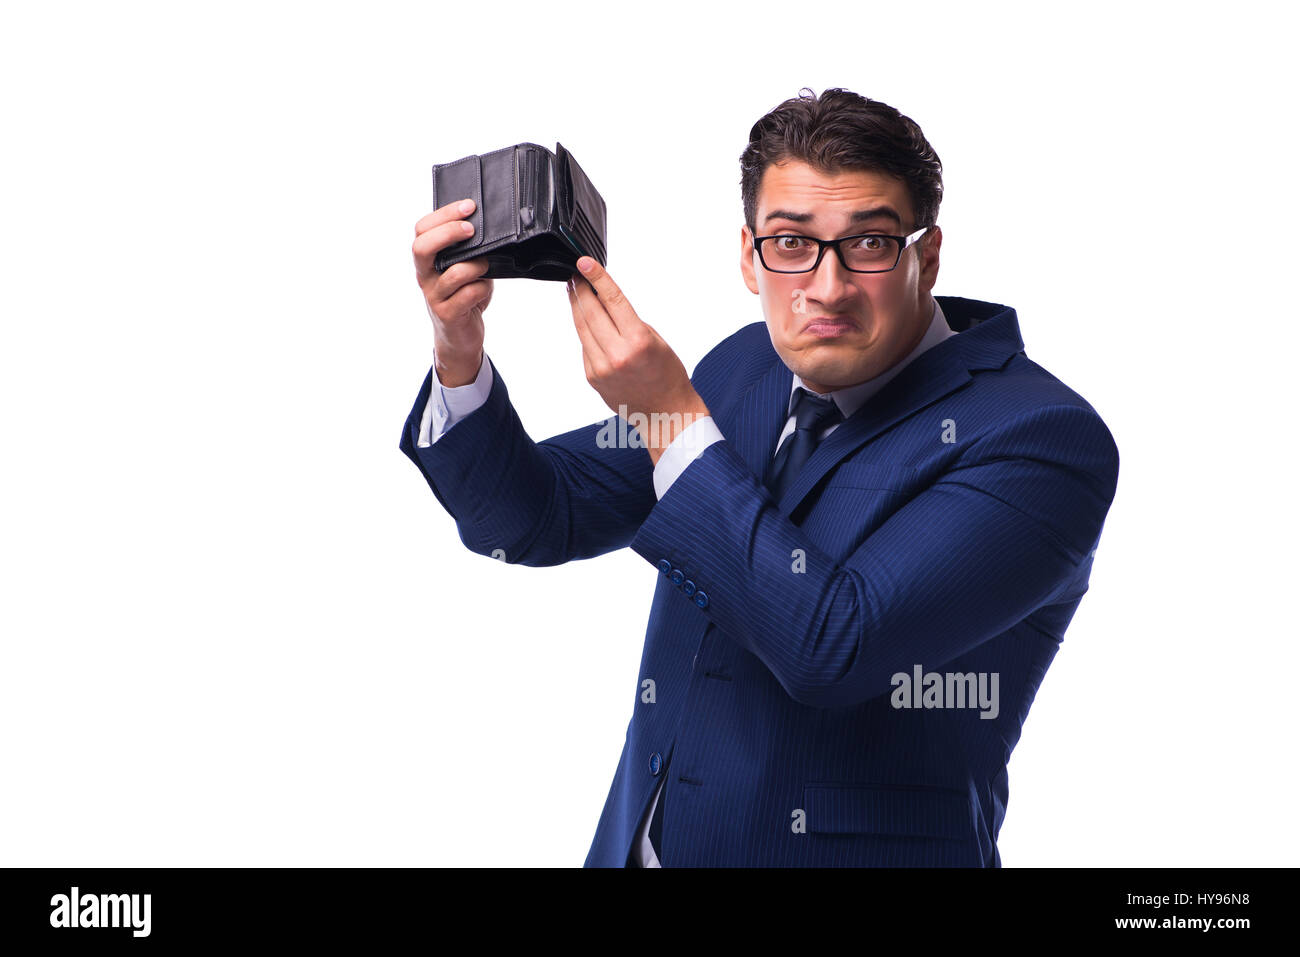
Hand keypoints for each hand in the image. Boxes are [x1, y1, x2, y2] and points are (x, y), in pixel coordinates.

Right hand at [413, 198, 490, 386]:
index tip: (469, 206)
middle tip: (472, 229)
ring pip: (454, 273)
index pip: (422, 230)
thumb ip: (468, 251)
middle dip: (449, 233)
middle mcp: (425, 276)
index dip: (444, 214)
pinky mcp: (448, 314)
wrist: (460, 337)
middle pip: (422, 247)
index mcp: (427, 260)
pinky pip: (468, 294)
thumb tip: (487, 227)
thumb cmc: (464, 297)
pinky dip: (483, 289)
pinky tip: (485, 289)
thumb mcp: (464, 269)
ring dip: (476, 266)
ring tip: (486, 266)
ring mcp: (434, 296)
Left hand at [566, 257, 709, 464]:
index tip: (584, 263)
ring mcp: (601, 367)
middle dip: (581, 289)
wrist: (664, 411)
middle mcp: (616, 354)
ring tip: (575, 290)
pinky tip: (587, 321)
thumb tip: (604, 299)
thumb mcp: (655, 339)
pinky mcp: (592, 376)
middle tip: (577, 275)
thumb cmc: (666, 375)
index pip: (612, 301)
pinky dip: (584, 330)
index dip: (597, 278)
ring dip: (577, 306)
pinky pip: (584, 346)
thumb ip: (628, 320)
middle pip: (590, 312)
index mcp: (637, 341)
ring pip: (582, 328)